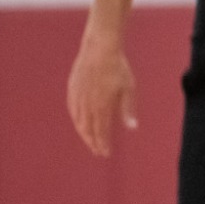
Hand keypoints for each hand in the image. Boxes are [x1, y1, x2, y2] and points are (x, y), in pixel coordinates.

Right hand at [67, 38, 137, 157]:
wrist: (99, 49)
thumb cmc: (118, 68)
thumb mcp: (128, 88)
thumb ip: (127, 109)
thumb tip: (132, 128)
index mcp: (102, 105)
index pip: (101, 131)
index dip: (102, 144)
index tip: (105, 153)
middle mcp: (88, 104)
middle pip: (88, 130)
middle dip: (93, 143)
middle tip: (98, 152)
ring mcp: (78, 97)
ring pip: (79, 122)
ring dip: (84, 134)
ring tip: (91, 141)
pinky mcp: (72, 90)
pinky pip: (73, 110)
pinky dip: (77, 121)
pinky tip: (80, 125)